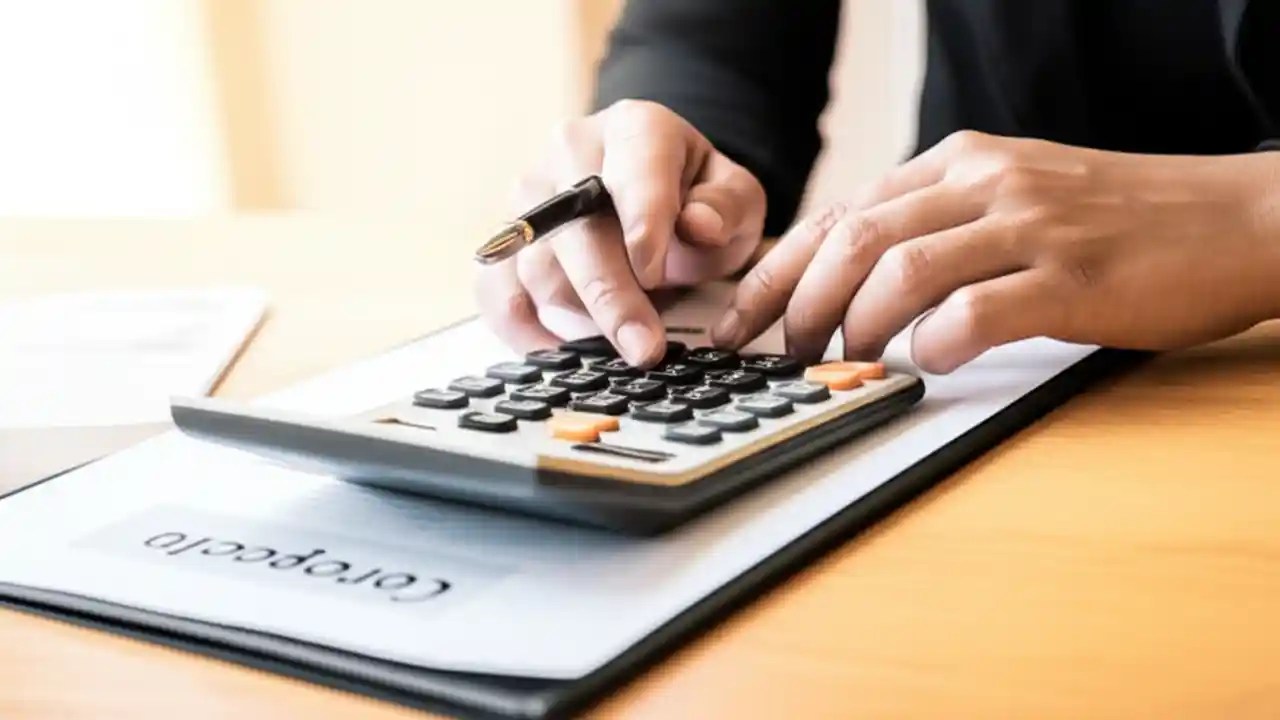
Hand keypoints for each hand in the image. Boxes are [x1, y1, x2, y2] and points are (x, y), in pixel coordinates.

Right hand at [476, 100, 765, 366]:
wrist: (649, 198)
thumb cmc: (695, 199)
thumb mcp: (735, 198)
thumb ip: (725, 208)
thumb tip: (701, 225)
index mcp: (635, 128)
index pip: (633, 171)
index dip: (643, 222)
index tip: (654, 271)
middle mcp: (570, 152)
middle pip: (577, 230)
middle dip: (611, 296)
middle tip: (644, 349)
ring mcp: (530, 197)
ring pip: (538, 267)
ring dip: (578, 319)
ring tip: (621, 353)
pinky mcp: (507, 241)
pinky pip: (495, 289)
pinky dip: (521, 330)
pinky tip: (557, 357)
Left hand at [713, 131, 1279, 371]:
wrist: (1233, 218)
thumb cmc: (1115, 220)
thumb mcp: (1010, 195)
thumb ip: (935, 221)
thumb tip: (846, 277)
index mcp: (958, 161)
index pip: (840, 214)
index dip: (776, 273)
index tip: (738, 322)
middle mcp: (985, 182)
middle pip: (854, 241)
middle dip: (801, 307)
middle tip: (786, 357)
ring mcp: (1029, 226)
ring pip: (900, 271)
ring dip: (857, 328)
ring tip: (849, 365)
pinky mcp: (1072, 278)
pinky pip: (978, 312)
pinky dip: (938, 344)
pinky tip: (933, 362)